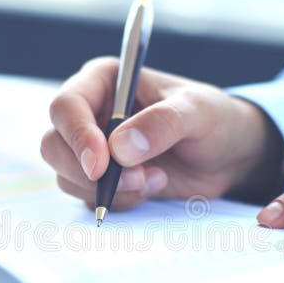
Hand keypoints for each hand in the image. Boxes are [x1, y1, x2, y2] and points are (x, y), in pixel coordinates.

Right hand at [41, 57, 281, 209]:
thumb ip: (162, 123)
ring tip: (156, 179)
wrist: (229, 155)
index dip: (77, 136)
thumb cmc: (214, 119)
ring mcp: (94, 149)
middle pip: (55, 145)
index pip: (66, 106)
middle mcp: (91, 114)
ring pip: (68, 176)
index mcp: (104, 82)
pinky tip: (153, 186)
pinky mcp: (104, 179)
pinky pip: (89, 198)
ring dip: (109, 189)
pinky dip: (119, 200)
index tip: (101, 164)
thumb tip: (119, 148)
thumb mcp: (198, 112)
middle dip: (89, 171)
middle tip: (137, 180)